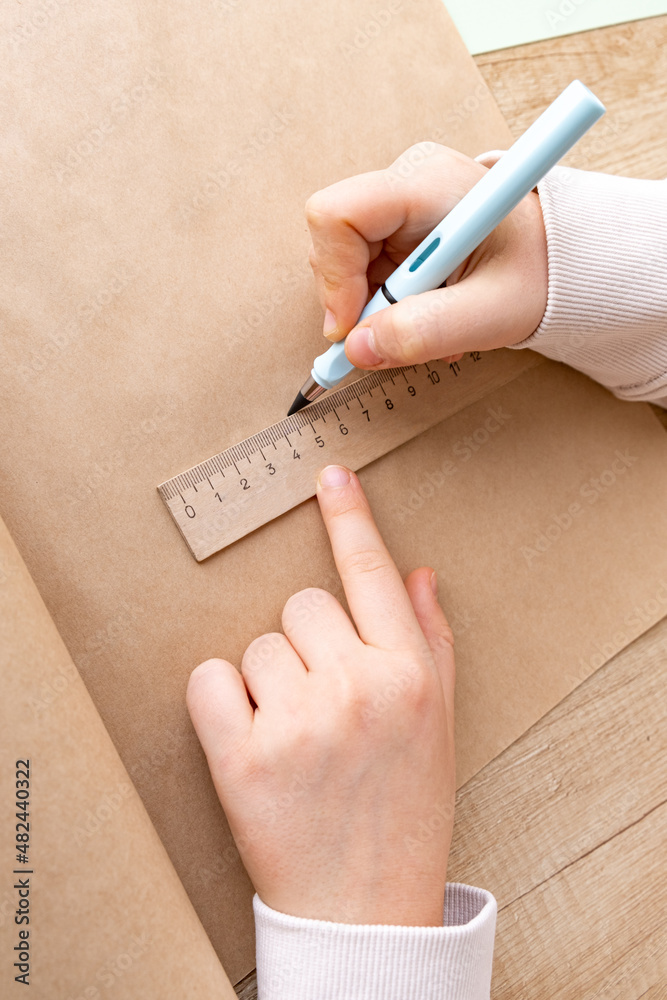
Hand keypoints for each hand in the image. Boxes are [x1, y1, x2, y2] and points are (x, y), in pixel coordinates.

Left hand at [187, 465, 455, 925]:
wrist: (365, 909)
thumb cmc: (405, 811)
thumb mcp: (440, 726)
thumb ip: (431, 642)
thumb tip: (419, 573)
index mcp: (409, 677)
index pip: (372, 575)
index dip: (349, 517)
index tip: (329, 473)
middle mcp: (358, 688)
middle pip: (300, 606)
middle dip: (305, 644)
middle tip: (321, 704)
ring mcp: (299, 723)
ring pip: (254, 645)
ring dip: (266, 681)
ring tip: (294, 737)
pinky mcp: (242, 759)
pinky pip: (208, 680)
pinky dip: (220, 701)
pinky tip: (249, 739)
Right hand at [305, 142, 547, 368]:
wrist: (559, 262)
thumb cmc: (538, 274)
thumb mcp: (492, 313)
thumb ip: (426, 331)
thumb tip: (358, 349)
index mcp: (429, 185)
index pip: (338, 214)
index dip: (333, 275)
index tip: (352, 327)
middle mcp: (404, 183)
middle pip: (334, 242)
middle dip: (355, 300)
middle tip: (395, 336)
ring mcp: (397, 204)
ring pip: (343, 263)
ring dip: (373, 309)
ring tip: (427, 324)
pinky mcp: (396, 227)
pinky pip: (361, 271)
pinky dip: (383, 305)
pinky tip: (424, 313)